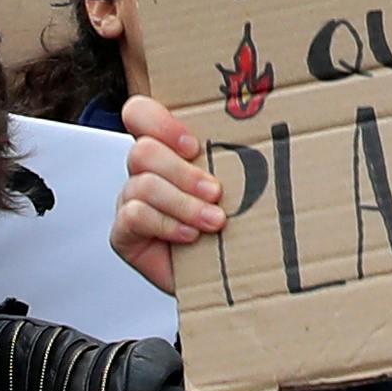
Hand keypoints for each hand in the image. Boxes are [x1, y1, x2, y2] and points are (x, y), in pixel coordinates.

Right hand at [113, 97, 225, 296]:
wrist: (226, 277)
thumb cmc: (231, 228)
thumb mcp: (236, 186)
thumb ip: (236, 158)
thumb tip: (266, 136)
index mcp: (167, 150)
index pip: (140, 113)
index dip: (159, 121)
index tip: (193, 145)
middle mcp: (145, 172)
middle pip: (143, 150)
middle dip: (183, 173)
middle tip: (215, 192)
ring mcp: (132, 201)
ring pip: (143, 184)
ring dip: (183, 203)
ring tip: (213, 221)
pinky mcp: (125, 233)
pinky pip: (135, 216)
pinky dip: (167, 224)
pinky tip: (189, 236)